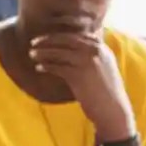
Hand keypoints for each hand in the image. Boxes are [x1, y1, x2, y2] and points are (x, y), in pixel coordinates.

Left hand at [29, 23, 133, 137]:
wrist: (113, 110)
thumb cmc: (108, 93)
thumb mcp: (105, 68)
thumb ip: (94, 57)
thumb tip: (75, 51)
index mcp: (102, 48)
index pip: (78, 34)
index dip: (60, 35)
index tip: (48, 36)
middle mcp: (95, 51)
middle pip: (66, 39)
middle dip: (48, 39)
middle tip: (34, 42)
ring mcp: (87, 62)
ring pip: (59, 52)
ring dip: (43, 52)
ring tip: (32, 54)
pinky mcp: (78, 75)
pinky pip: (57, 67)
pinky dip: (46, 66)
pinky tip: (39, 68)